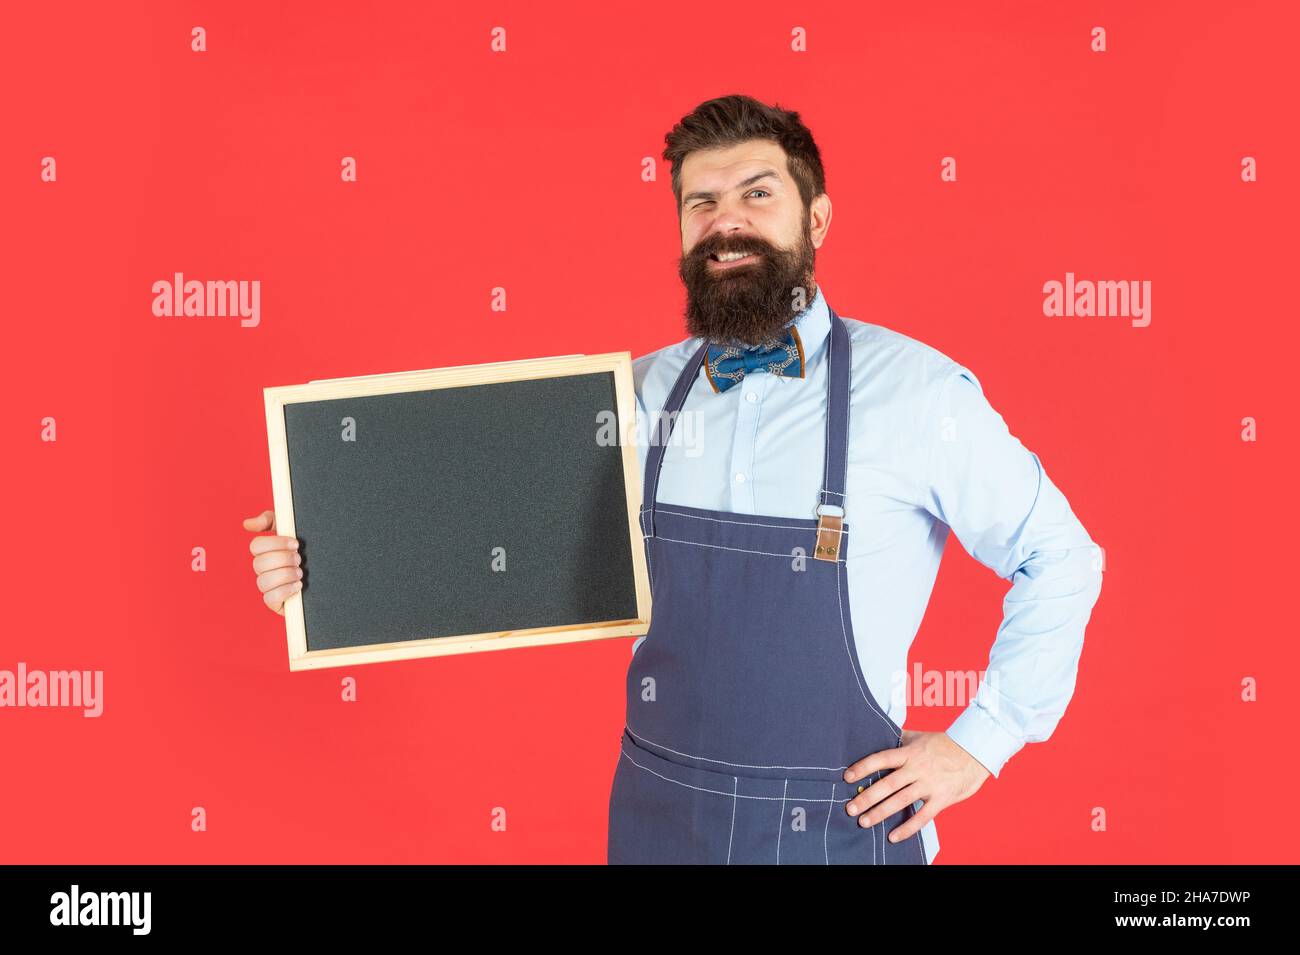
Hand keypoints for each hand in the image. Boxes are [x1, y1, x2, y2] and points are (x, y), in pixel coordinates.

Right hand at [242, 509, 301, 614]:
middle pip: (259, 564)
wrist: (331, 572)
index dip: (275, 543)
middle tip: (300, 559)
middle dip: (284, 560)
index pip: (256, 546)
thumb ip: (271, 520)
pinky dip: (285, 591)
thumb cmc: (309, 549)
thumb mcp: (293, 529)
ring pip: (263, 582)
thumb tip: (247, 524)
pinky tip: (298, 586)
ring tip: (301, 573)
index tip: (296, 543)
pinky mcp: (276, 604)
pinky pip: (270, 599)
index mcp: (265, 552)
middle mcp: (263, 570)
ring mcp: (268, 587)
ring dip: (285, 575)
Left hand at [843, 729, 990, 843]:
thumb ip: (899, 738)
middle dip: (867, 797)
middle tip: (850, 808)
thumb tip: (880, 731)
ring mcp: (929, 785)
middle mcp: (917, 769)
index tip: (847, 777)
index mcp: (909, 753)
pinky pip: (922, 817)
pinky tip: (893, 836)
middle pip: (887, 784)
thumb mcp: (919, 736)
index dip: (863, 767)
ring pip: (901, 801)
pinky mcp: (941, 799)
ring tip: (864, 822)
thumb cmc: (944, 744)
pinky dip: (907, 828)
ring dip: (880, 813)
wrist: (975, 752)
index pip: (881, 759)